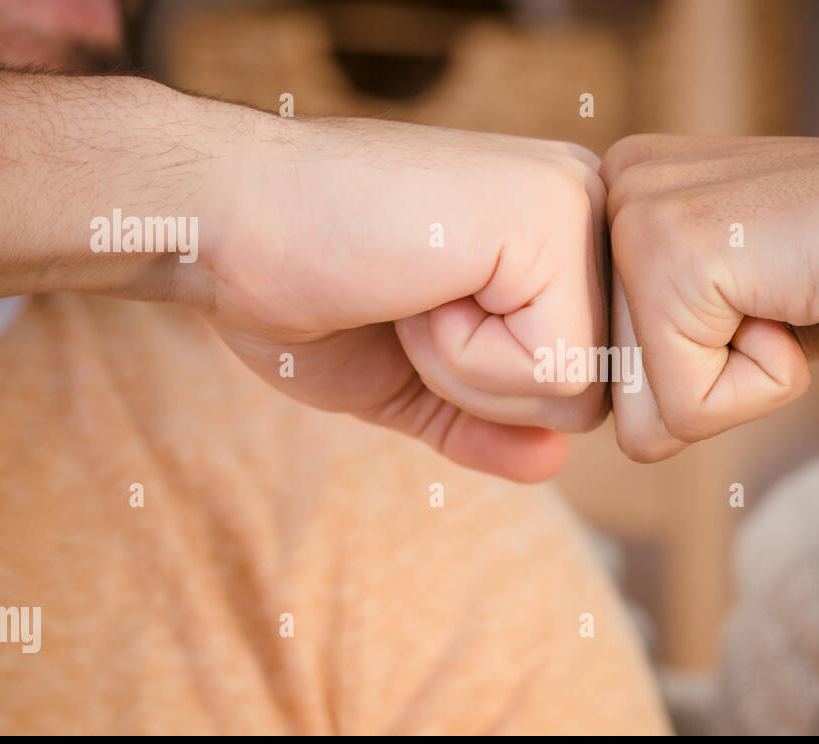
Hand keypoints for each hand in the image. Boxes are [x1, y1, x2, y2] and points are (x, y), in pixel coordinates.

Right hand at [200, 118, 608, 481]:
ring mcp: (578, 206)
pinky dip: (463, 358)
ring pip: (581, 390)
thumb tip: (552, 462)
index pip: (583, 383)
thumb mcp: (408, 378)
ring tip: (410, 291)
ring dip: (468, 373)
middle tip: (408, 305)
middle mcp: (587, 208)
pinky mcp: (553, 219)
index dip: (489, 392)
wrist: (225, 221)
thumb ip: (483, 422)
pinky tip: (415, 287)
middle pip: (594, 395)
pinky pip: (554, 369)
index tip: (413, 313)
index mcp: (559, 235)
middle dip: (484, 390)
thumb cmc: (304, 286)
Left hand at [601, 126, 818, 460]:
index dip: (705, 376)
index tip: (779, 298)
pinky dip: (767, 385)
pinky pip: (687, 408)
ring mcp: (639, 214)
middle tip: (792, 298)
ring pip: (643, 413)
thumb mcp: (752, 314)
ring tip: (799, 295)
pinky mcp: (674, 253)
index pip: (610, 371)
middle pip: (614, 398)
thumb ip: (678, 337)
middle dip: (713, 386)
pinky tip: (809, 299)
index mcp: (633, 200)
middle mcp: (619, 192)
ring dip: (740, 385)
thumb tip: (619, 411)